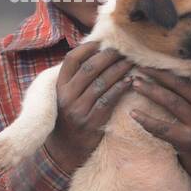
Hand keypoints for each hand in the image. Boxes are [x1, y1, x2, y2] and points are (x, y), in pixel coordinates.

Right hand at [44, 42, 136, 174]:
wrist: (65, 149)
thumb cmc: (69, 118)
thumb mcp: (66, 97)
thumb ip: (76, 79)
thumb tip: (94, 53)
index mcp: (59, 87)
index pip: (71, 60)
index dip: (87, 48)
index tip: (101, 41)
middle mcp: (67, 97)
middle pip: (90, 69)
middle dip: (108, 56)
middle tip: (123, 49)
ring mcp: (79, 110)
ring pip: (102, 83)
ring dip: (119, 70)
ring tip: (130, 62)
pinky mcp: (91, 122)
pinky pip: (109, 100)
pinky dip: (121, 88)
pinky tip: (130, 81)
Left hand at [128, 68, 190, 190]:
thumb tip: (169, 76)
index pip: (186, 77)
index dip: (167, 69)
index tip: (150, 60)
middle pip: (178, 86)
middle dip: (157, 75)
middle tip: (138, 68)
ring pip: (171, 102)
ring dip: (151, 91)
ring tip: (135, 84)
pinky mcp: (188, 140)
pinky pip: (163, 128)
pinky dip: (147, 120)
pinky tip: (134, 114)